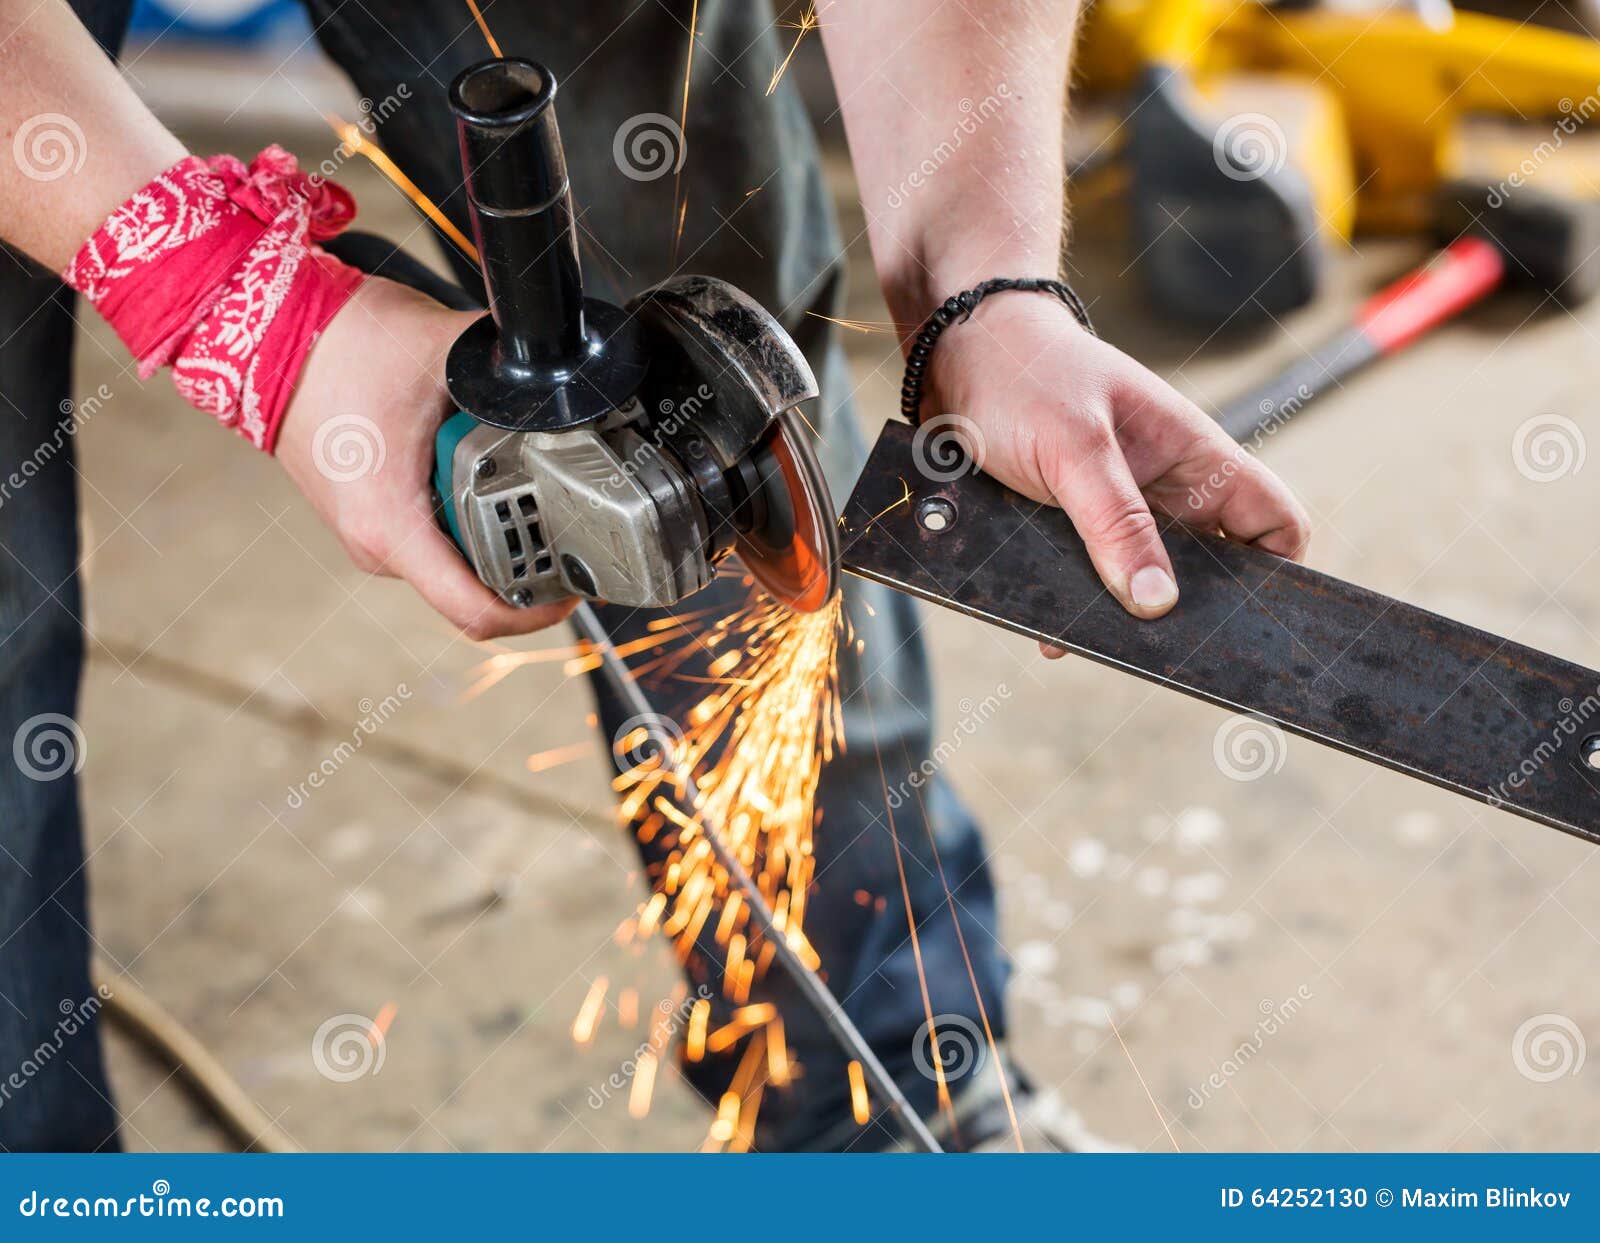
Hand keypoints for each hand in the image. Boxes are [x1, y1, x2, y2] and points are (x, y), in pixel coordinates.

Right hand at [276, 276, 575, 640]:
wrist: (269, 334)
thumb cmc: (337, 348)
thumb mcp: (443, 352)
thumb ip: (512, 370)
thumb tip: (563, 371)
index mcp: (393, 528)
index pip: (477, 612)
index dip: (536, 612)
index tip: (572, 590)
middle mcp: (377, 546)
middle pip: (475, 585)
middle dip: (524, 555)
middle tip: (563, 516)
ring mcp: (369, 535)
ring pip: (455, 556)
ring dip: (493, 525)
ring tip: (522, 483)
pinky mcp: (368, 515)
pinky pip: (433, 532)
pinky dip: (464, 510)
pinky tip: (483, 471)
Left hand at [924, 295, 1310, 655]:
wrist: (956, 349)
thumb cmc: (1025, 374)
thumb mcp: (1075, 451)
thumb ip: (1117, 524)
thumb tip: (1159, 603)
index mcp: (1194, 457)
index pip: (1273, 521)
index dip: (1277, 573)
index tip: (1246, 623)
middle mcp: (1165, 486)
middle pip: (1210, 565)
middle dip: (1189, 610)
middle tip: (1160, 650)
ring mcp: (1119, 504)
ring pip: (1143, 578)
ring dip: (1121, 613)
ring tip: (1093, 641)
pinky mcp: (1072, 519)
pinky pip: (1090, 574)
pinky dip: (1074, 602)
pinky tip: (1050, 629)